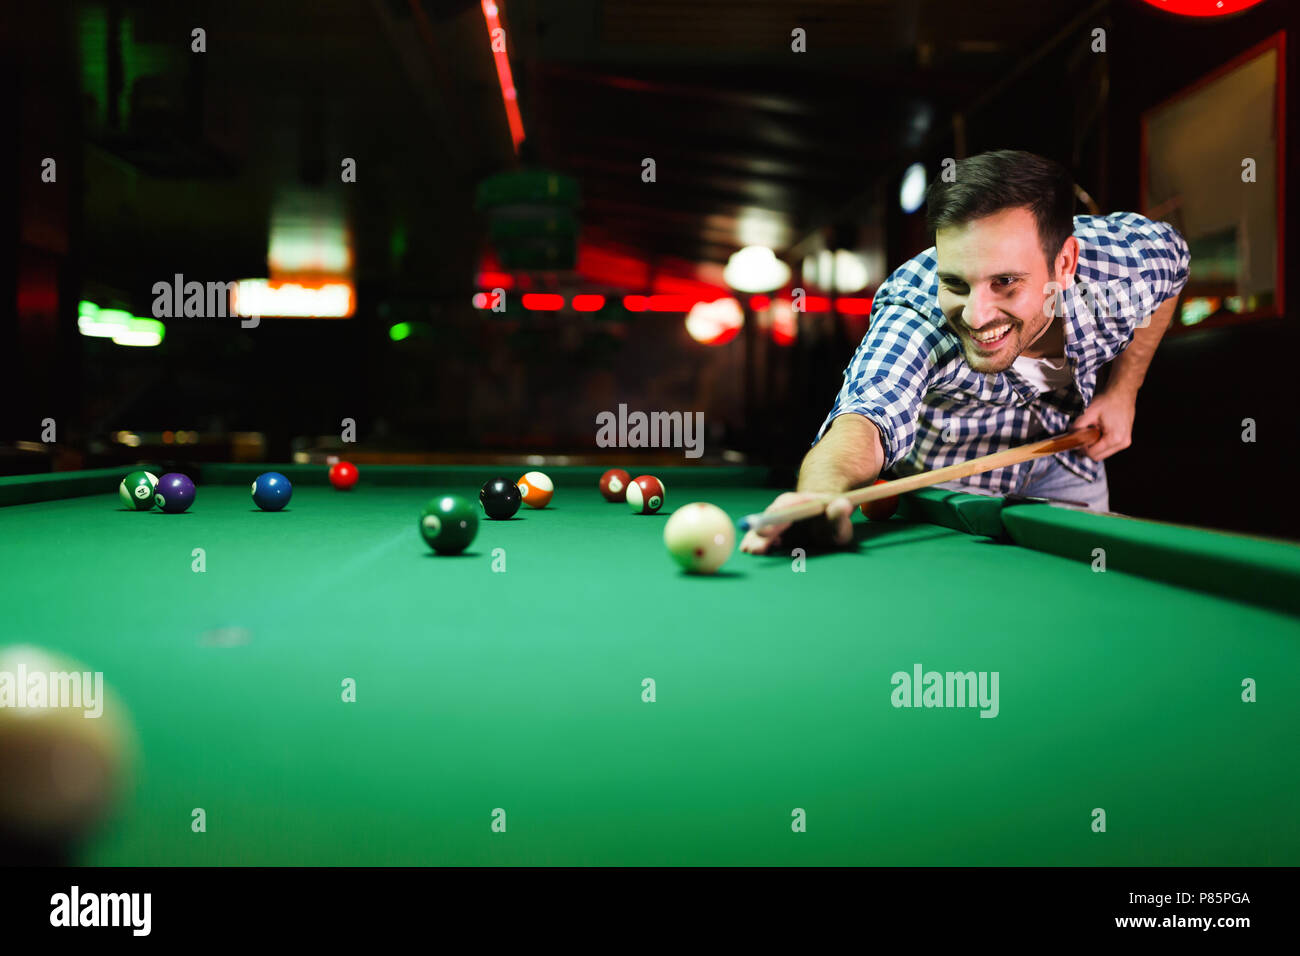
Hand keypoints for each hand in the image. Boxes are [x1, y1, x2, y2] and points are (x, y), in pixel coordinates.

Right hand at [739, 491, 855, 554]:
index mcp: (799, 501)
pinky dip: (754, 541)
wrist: (823, 512)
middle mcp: (783, 507)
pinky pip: (760, 534)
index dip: (775, 521)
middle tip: (754, 550)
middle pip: (770, 520)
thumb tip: (842, 505)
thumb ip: (840, 514)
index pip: (785, 508)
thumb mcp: (840, 516)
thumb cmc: (833, 516)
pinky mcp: (772, 529)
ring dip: (754, 539)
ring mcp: (776, 517)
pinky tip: (747, 549)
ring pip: (762, 527)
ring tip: (747, 550)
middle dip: (761, 535)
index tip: (765, 531)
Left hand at [1072, 388, 1135, 460]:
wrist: (1122, 392)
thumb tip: (1069, 436)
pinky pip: (1108, 448)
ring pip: (1103, 453)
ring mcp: (1125, 442)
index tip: (1075, 439)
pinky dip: (1100, 443)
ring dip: (1094, 446)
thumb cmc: (1107, 400)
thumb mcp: (1089, 412)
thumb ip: (1078, 426)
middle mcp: (1122, 443)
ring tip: (1092, 430)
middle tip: (1080, 436)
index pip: (1092, 454)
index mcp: (1115, 438)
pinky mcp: (1125, 439)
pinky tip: (1098, 431)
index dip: (1081, 448)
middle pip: (1098, 456)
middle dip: (1087, 449)